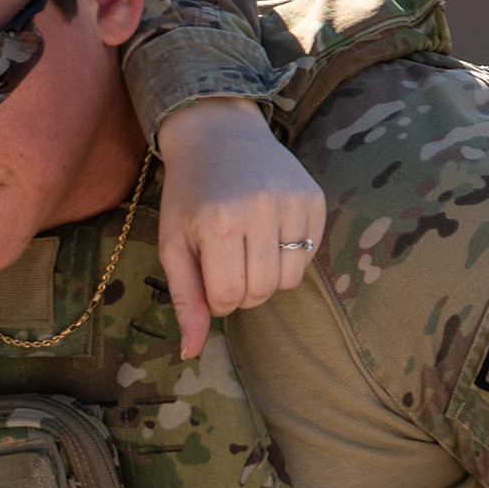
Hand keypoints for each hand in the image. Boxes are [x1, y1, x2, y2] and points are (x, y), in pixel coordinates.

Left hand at [151, 97, 326, 358]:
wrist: (218, 134)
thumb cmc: (189, 196)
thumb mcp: (173, 244)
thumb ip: (184, 299)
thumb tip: (190, 353)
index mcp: (219, 223)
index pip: (230, 297)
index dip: (217, 300)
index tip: (208, 279)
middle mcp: (260, 210)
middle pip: (262, 291)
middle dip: (242, 291)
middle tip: (227, 263)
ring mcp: (292, 202)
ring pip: (289, 279)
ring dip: (267, 277)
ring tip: (248, 250)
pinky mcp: (315, 198)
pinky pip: (309, 254)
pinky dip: (289, 256)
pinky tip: (268, 232)